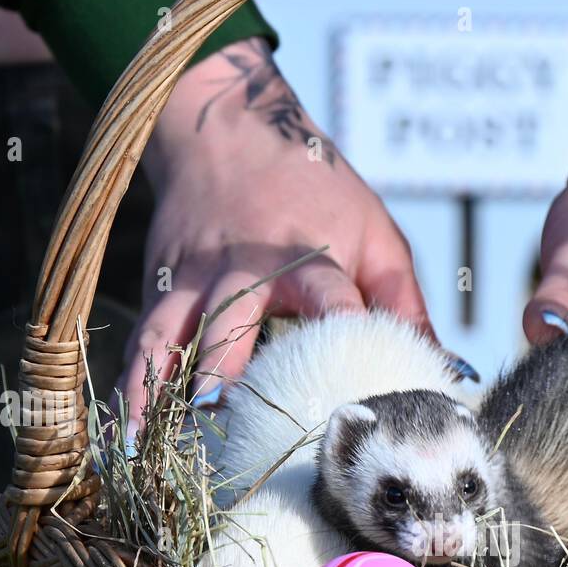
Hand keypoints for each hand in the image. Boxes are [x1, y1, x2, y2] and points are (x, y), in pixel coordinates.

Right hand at [123, 39, 431, 428]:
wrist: (227, 124)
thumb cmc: (318, 190)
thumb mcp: (375, 232)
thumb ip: (404, 305)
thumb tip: (444, 375)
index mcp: (309, 253)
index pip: (328, 292)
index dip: (340, 324)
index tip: (349, 368)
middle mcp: (244, 266)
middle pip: (230, 317)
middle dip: (223, 364)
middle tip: (218, 414)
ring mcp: (194, 276)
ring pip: (169, 333)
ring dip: (159, 387)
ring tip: (149, 442)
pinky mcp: (161, 284)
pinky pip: (143, 340)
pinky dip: (131, 385)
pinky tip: (123, 433)